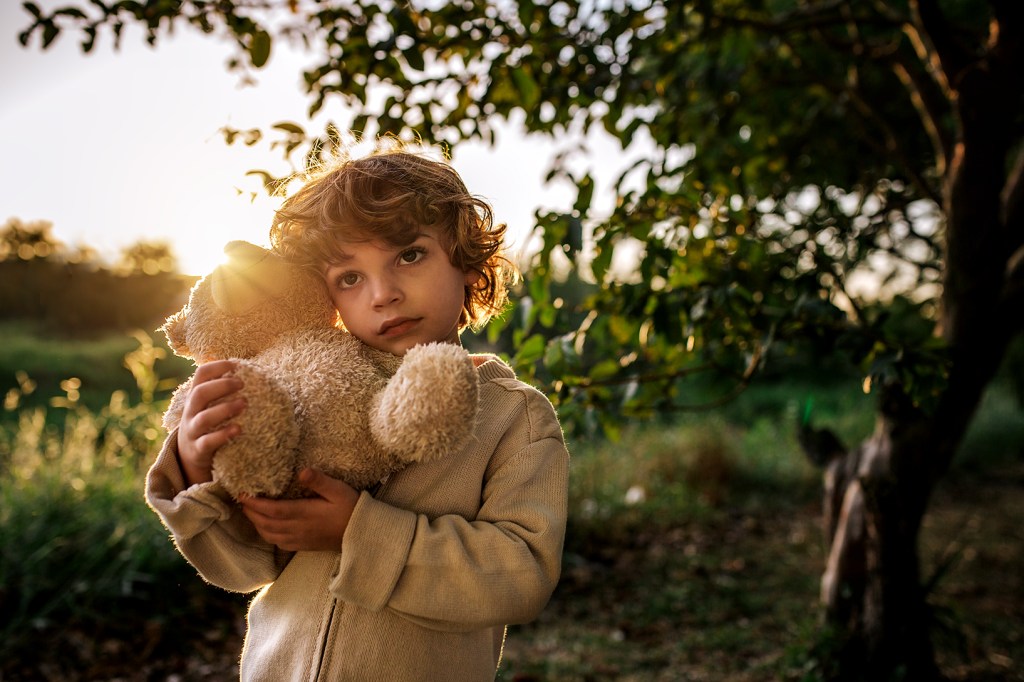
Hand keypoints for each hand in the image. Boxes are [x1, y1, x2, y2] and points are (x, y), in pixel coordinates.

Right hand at [178, 360, 245, 486]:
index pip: (200, 374)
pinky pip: (208, 442)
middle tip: (242, 384)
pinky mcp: (198, 449)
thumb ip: (222, 390)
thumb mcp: (210, 404)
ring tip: (244, 404)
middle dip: (222, 386)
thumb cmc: (208, 423)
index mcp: (195, 396)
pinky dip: (223, 434)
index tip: (236, 365)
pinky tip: (238, 429)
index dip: (217, 366)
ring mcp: (192, 431)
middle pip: (200, 394)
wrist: (190, 455)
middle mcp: (191, 411)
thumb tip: (250, 370)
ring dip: (225, 409)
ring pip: (204, 418)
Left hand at [238, 468, 358, 551]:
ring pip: (269, 534)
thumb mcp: (339, 490)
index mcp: (305, 514)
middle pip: (266, 523)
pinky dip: (266, 534)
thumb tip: (302, 471)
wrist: (362, 535)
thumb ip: (320, 481)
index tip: (242, 492)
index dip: (254, 503)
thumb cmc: (352, 509)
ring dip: (255, 523)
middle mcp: (298, 529)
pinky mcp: (302, 545)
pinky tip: (265, 526)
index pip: (273, 510)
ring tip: (249, 510)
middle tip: (241, 498)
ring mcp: (299, 539)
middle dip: (250, 511)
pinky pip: (277, 542)